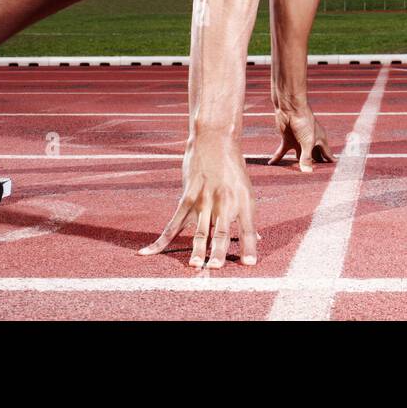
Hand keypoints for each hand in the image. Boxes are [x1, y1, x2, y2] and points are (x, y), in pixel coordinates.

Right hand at [139, 134, 257, 267]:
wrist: (215, 139)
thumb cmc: (233, 167)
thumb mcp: (246, 190)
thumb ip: (246, 216)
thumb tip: (256, 239)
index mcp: (244, 201)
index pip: (248, 228)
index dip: (249, 247)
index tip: (249, 264)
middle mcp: (225, 202)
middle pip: (222, 232)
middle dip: (219, 252)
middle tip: (216, 268)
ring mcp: (205, 200)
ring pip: (200, 230)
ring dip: (197, 249)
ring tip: (195, 265)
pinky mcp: (187, 197)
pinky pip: (174, 223)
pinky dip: (162, 240)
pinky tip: (150, 252)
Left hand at [267, 105, 333, 172]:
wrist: (290, 108)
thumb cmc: (304, 121)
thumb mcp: (307, 142)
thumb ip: (306, 157)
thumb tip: (307, 173)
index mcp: (320, 141)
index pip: (327, 155)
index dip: (329, 164)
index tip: (332, 175)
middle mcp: (311, 142)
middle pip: (313, 158)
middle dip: (313, 167)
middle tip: (313, 181)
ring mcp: (299, 141)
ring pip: (298, 157)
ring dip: (296, 166)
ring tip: (295, 178)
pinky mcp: (287, 140)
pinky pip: (282, 152)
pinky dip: (277, 158)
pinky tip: (271, 164)